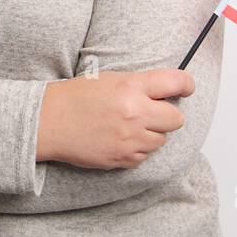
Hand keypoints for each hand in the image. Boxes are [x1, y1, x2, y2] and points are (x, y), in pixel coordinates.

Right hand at [36, 69, 194, 169]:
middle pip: (176, 118)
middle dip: (168, 114)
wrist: (49, 122)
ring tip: (130, 126)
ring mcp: (130, 138)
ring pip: (161, 140)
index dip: (186, 85)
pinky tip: (120, 138)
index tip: (187, 87)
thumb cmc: (76, 97)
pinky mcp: (123, 158)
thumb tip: (167, 92)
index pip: (175, 83)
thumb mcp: (110, 78)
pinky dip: (137, 149)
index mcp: (131, 86)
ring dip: (152, 133)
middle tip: (153, 110)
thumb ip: (140, 85)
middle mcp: (135, 112)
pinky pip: (145, 156)